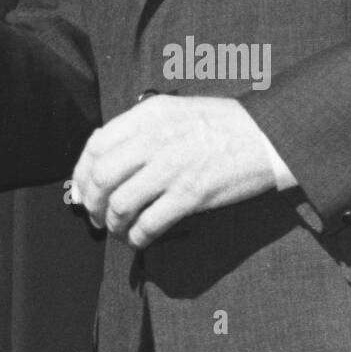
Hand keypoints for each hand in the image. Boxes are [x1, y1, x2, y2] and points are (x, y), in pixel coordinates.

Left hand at [70, 95, 275, 247]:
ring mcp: (172, 167)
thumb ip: (141, 130)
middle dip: (91, 202)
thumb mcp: (175, 111)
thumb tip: (107, 160)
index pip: (96, 144)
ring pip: (120, 203)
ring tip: (117, 231)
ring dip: (112, 224)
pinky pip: (149, 223)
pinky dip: (137, 237)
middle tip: (95, 216)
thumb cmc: (223, 125)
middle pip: (102, 176)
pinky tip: (139, 239)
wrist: (269, 136)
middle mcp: (154, 138)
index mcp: (148, 115)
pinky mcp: (191, 195)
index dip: (81, 172)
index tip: (81, 190)